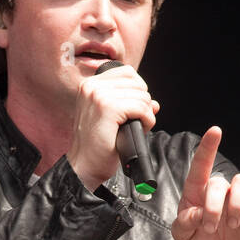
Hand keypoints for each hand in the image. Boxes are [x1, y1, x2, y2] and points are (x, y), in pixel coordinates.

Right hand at [67, 64, 158, 190]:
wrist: (85, 166)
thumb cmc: (96, 146)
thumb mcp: (112, 119)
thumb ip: (131, 104)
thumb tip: (154, 103)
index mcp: (90, 85)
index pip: (127, 73)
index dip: (137, 91)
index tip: (132, 109)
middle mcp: (92, 87)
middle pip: (137, 83)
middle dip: (143, 103)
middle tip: (135, 121)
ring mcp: (99, 96)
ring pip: (142, 96)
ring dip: (146, 114)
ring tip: (135, 127)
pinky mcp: (108, 108)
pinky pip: (141, 108)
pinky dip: (147, 120)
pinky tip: (140, 129)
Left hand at [171, 126, 239, 239]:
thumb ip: (183, 224)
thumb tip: (196, 213)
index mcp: (197, 195)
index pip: (200, 167)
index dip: (207, 148)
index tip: (215, 131)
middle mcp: (219, 192)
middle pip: (217, 182)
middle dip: (212, 206)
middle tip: (210, 228)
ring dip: (235, 204)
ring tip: (232, 224)